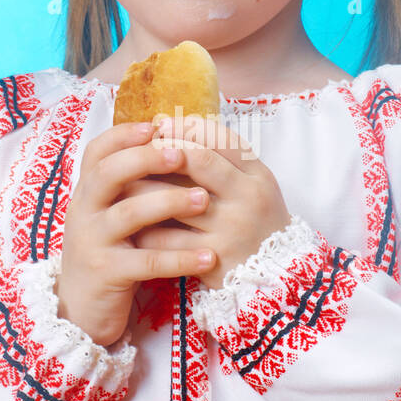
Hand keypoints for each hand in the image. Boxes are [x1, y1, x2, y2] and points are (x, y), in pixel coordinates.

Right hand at [55, 121, 217, 347]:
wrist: (79, 308)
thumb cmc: (109, 252)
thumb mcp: (111, 215)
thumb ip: (129, 187)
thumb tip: (173, 145)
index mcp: (87, 192)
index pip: (97, 152)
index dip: (123, 135)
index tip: (155, 125)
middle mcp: (83, 211)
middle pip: (110, 174)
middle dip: (147, 160)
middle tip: (183, 154)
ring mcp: (92, 242)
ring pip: (129, 214)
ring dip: (169, 202)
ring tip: (204, 199)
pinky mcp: (106, 273)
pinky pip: (147, 261)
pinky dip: (179, 257)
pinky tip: (208, 256)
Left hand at [129, 113, 293, 289]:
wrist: (277, 275)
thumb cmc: (258, 222)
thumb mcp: (254, 185)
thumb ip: (224, 160)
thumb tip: (177, 130)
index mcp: (258, 176)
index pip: (221, 139)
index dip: (186, 128)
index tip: (160, 124)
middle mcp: (248, 198)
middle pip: (199, 161)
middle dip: (163, 150)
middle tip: (136, 149)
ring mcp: (230, 229)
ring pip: (176, 200)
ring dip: (145, 188)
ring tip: (123, 183)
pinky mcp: (212, 259)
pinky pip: (168, 239)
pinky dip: (145, 229)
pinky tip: (131, 223)